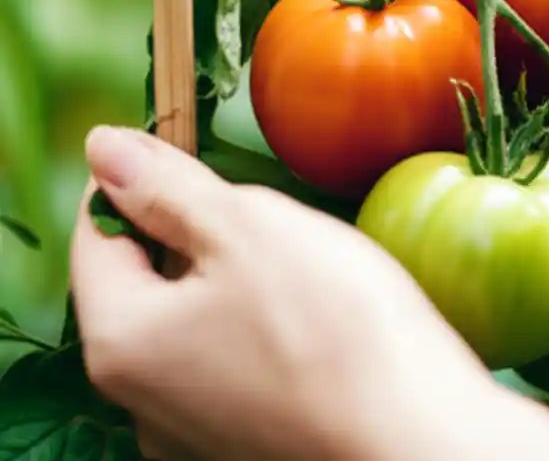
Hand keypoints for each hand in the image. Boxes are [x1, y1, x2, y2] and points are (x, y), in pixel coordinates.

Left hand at [72, 126, 548, 460]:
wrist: (421, 438)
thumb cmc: (337, 328)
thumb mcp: (249, 227)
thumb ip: (167, 186)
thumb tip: (105, 149)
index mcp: (120, 340)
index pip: (96, 234)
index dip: (141, 181)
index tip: (196, 153)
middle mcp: (141, 401)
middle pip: (150, 285)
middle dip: (202, 237)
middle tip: (271, 217)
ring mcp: (195, 434)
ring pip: (198, 327)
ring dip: (238, 287)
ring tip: (308, 274)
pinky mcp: (249, 447)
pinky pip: (238, 370)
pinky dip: (266, 337)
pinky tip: (320, 329)